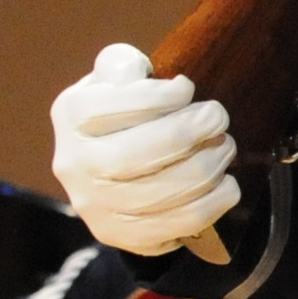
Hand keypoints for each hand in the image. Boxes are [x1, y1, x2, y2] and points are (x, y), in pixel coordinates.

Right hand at [48, 44, 237, 258]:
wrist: (111, 168)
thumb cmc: (125, 112)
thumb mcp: (116, 78)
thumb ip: (121, 64)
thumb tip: (135, 71)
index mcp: (71, 115)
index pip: (108, 107)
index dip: (157, 98)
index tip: (188, 88)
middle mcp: (73, 164)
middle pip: (132, 156)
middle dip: (187, 134)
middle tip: (218, 117)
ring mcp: (94, 205)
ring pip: (156, 195)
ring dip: (205, 169)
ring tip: (225, 147)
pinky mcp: (120, 234)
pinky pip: (173, 226)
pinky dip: (211, 205)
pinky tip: (226, 185)